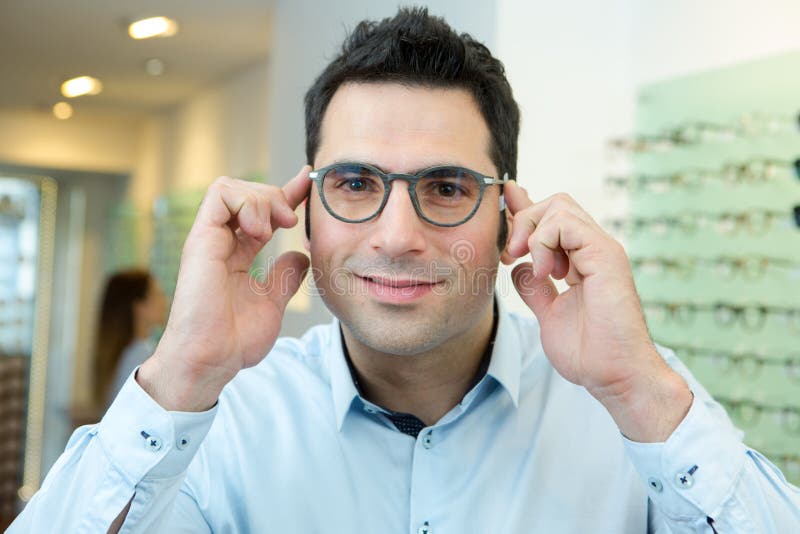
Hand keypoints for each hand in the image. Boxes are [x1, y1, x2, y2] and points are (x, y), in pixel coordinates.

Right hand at [138, 167, 311, 410]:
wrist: (212, 359)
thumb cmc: (234, 339)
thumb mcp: (272, 301)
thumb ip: (285, 276)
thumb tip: (301, 256)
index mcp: (236, 253)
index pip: (261, 211)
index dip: (287, 193)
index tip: (308, 184)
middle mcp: (221, 241)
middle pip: (246, 192)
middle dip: (276, 195)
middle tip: (292, 220)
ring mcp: (209, 239)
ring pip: (231, 187)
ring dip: (262, 198)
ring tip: (277, 227)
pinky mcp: (201, 240)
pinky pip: (219, 195)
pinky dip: (246, 203)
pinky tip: (261, 230)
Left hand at [503, 184, 690, 441]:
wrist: (615, 376)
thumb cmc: (590, 353)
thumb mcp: (548, 314)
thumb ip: (534, 288)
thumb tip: (518, 268)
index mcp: (581, 260)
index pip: (551, 218)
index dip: (522, 211)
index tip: (499, 220)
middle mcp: (593, 249)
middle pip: (553, 203)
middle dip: (522, 221)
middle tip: (509, 255)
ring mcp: (601, 250)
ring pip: (559, 206)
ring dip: (531, 231)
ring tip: (527, 265)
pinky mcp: (605, 256)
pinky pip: (566, 224)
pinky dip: (544, 242)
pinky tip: (543, 273)